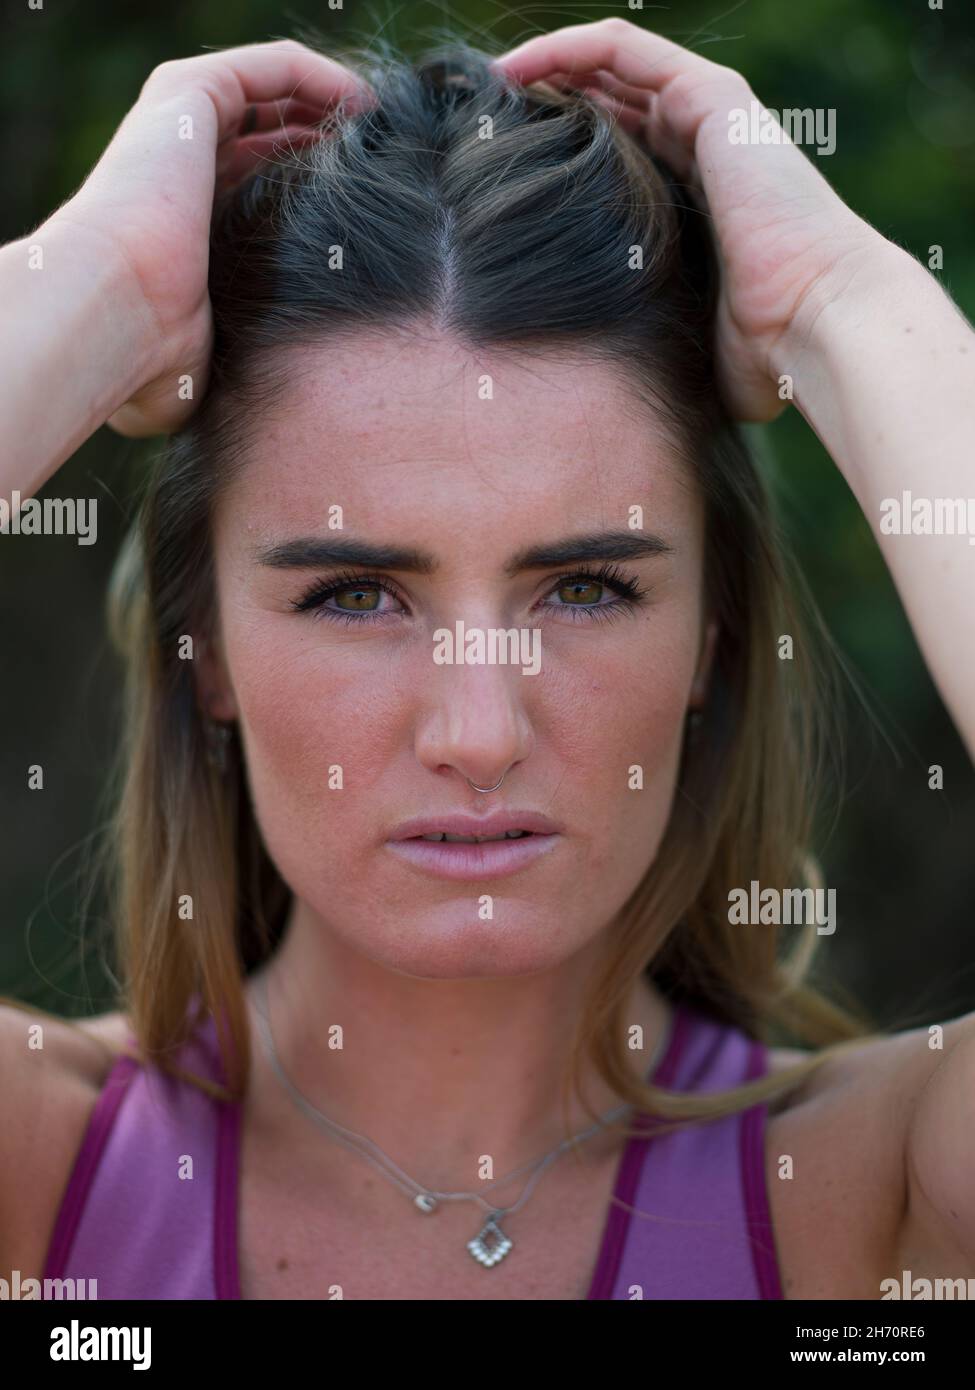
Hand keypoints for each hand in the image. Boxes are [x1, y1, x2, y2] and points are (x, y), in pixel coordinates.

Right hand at [46, 39, 370, 436]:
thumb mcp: (207, 371)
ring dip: (340, 108)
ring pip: (279, 94)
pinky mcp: (190, 93)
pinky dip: (328, 80)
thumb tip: (260, 428)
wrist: (116, 315)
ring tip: (394, 137)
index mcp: (188, 224)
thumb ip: (232, 375)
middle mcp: (183, 166)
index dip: (321, 195)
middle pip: (275, 136)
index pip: (260, 189)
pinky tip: (371, 111)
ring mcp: (183, 124)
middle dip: (337, 148)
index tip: (383, 215)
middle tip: (398, 171)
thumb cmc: (156, 362)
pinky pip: (276, 67)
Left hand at [492, 18, 886, 421]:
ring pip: (611, 68)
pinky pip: (625, 49)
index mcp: (698, 204)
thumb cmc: (764, 355)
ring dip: (545, 69)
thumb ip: (651, 345)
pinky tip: (516, 70)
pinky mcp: (713, 98)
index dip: (555, 159)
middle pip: (608, 108)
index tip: (494, 182)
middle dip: (542, 110)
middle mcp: (705, 151)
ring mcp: (711, 118)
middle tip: (477, 130)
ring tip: (485, 92)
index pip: (618, 161)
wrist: (817, 325)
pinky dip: (567, 48)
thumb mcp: (684, 344)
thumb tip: (607, 404)